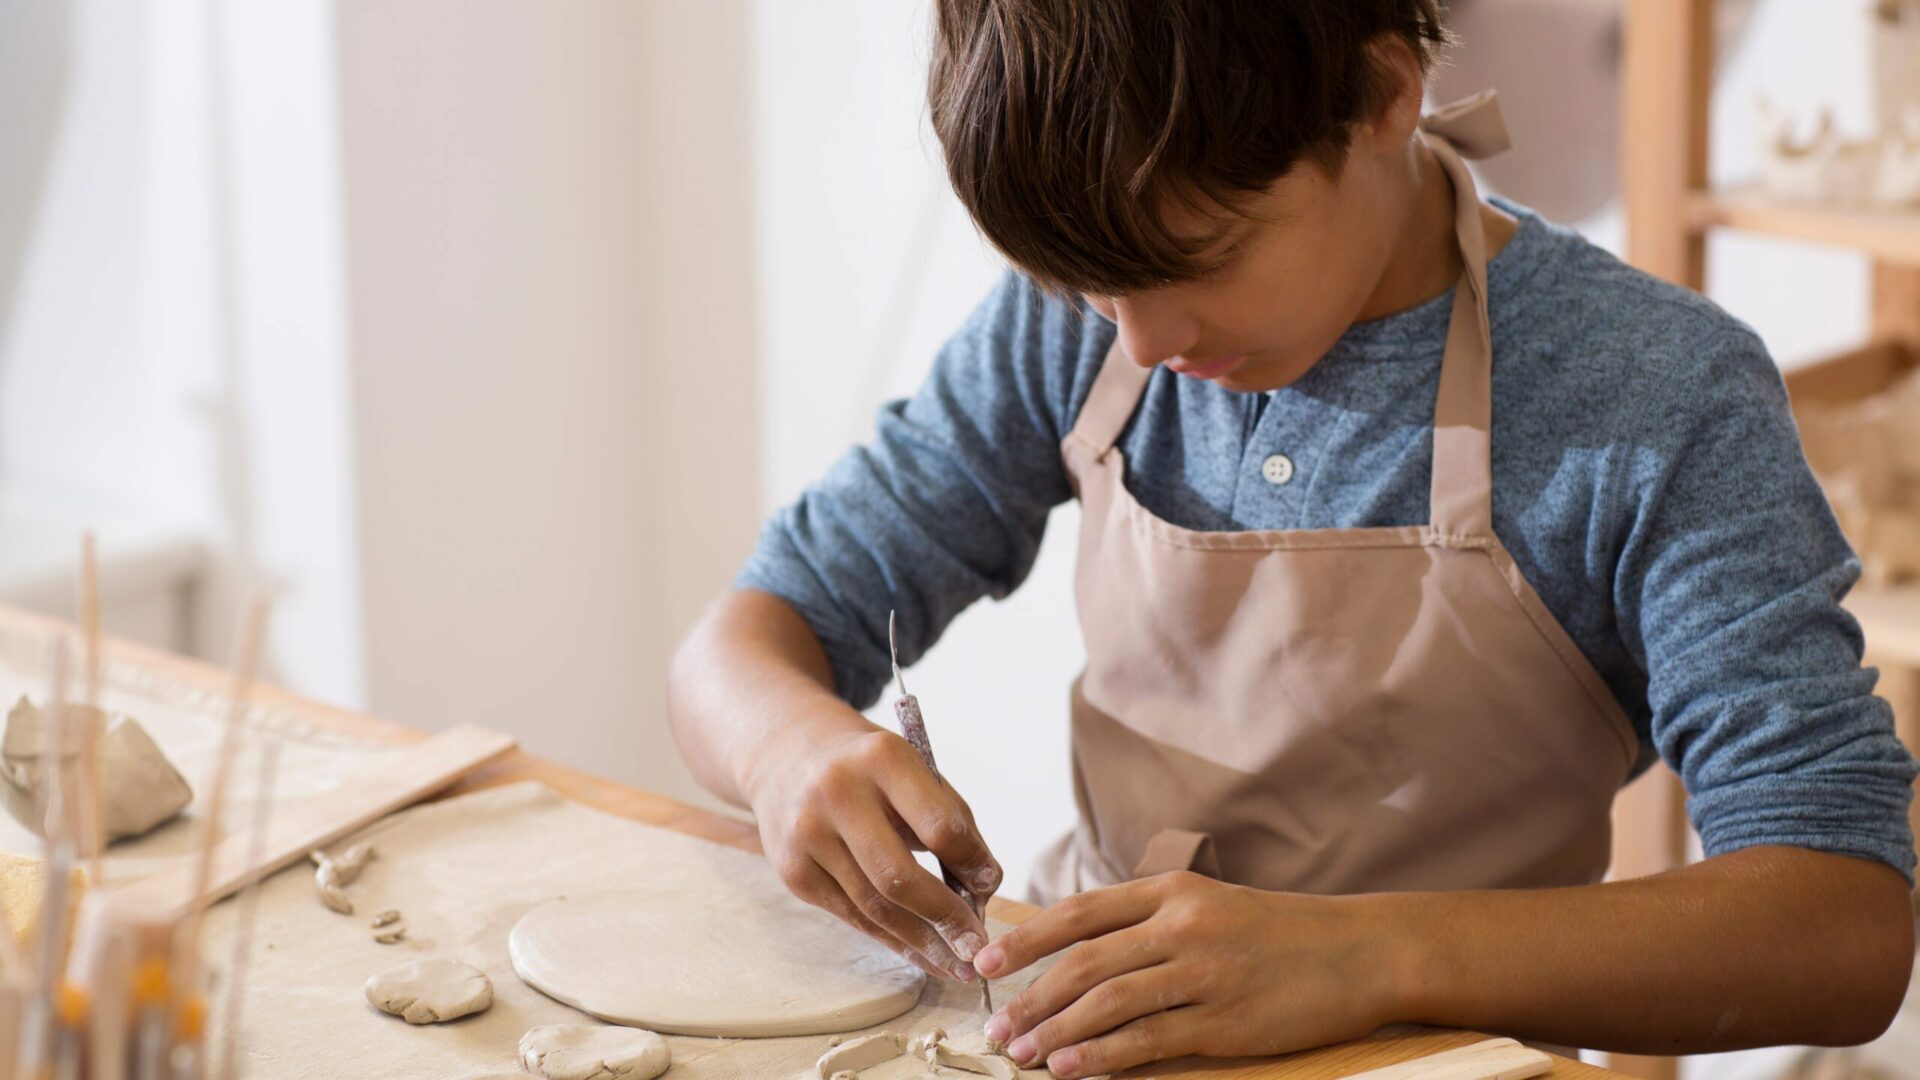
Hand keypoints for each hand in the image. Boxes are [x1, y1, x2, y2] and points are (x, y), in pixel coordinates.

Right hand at [746, 713, 1000, 983]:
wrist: (786, 755)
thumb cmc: (869, 768)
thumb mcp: (913, 770)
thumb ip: (951, 822)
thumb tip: (982, 889)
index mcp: (882, 758)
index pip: (939, 826)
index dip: (971, 863)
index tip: (989, 887)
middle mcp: (839, 794)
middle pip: (899, 876)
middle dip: (945, 919)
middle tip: (977, 947)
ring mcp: (808, 835)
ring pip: (874, 906)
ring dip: (922, 943)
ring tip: (956, 964)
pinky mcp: (793, 870)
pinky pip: (851, 915)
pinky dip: (891, 939)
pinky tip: (920, 954)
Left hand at [972, 871, 1403, 1076]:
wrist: (1361, 951)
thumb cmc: (1280, 932)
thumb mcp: (1210, 904)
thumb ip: (1149, 922)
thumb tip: (1079, 951)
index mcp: (1172, 891)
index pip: (1081, 913)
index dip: (1027, 939)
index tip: (985, 962)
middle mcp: (1182, 926)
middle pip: (1084, 962)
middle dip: (1030, 997)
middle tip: (995, 1028)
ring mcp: (1204, 973)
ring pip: (1108, 1002)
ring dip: (1056, 1032)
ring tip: (1022, 1054)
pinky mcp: (1225, 1021)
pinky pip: (1148, 1040)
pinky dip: (1103, 1056)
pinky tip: (1071, 1069)